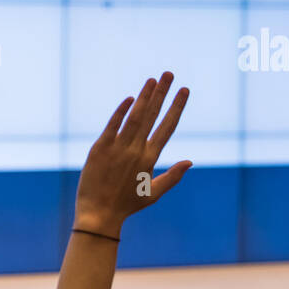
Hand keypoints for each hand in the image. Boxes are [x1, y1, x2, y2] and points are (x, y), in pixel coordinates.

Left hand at [73, 71, 191, 237]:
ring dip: (144, 96)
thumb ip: (172, 176)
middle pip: (152, 116)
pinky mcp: (99, 148)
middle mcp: (136, 150)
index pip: (167, 127)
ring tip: (153, 79)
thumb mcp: (153, 194)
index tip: (185, 90)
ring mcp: (118, 148)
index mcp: (150, 159)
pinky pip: (112, 125)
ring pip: (134, 117)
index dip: (176, 107)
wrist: (99, 215)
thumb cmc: (126, 206)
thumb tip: (190, 161)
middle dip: (162, 93)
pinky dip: (121, 111)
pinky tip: (130, 97)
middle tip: (169, 74)